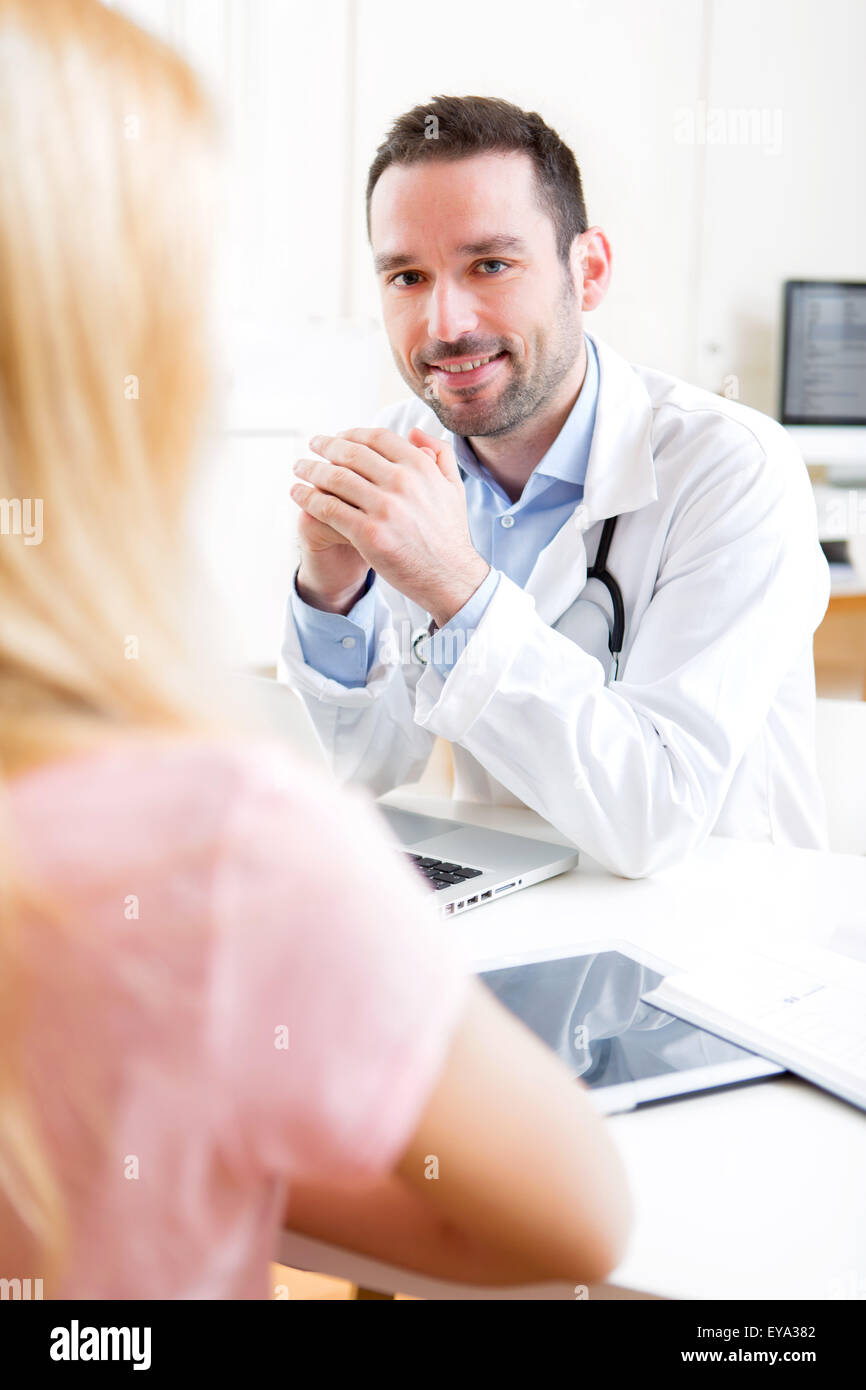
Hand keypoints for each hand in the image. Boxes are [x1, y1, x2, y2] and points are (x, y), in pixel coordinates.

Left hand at [291, 426, 489, 626]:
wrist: (450, 577)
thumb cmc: (449, 534)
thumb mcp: (453, 487)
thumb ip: (439, 453)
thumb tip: (413, 431)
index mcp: (420, 467)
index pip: (377, 438)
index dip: (352, 433)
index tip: (338, 437)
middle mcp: (402, 482)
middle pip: (352, 454)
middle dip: (326, 446)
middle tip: (312, 444)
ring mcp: (384, 508)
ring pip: (335, 479)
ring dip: (311, 470)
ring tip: (299, 468)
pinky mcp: (368, 533)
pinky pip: (329, 508)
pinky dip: (308, 498)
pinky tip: (297, 494)